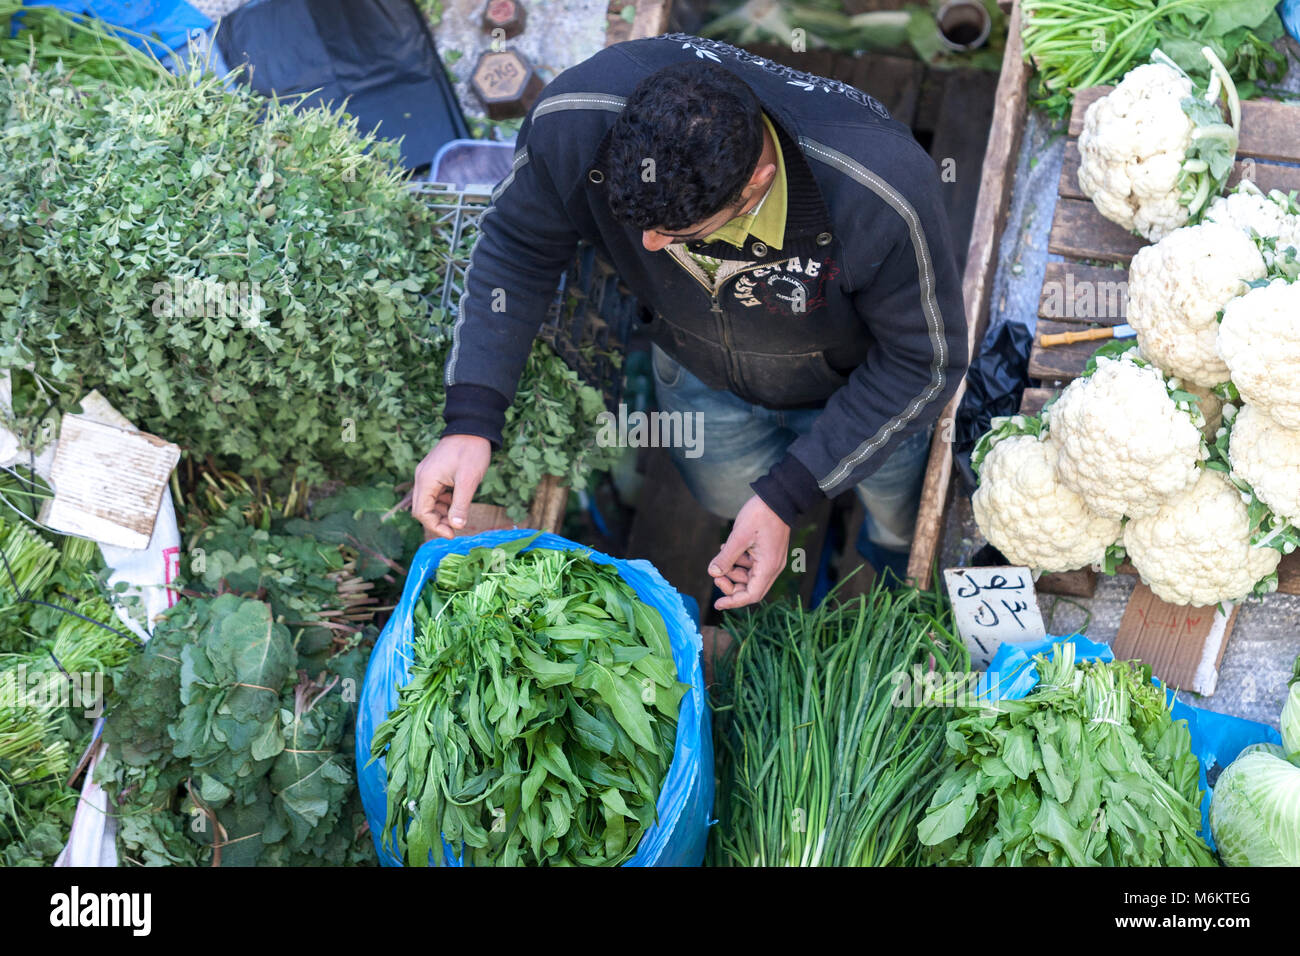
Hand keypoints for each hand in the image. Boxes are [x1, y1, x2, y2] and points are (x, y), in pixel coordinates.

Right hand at [411, 435, 491, 537]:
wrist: (473, 427)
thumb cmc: (471, 451)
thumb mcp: (468, 480)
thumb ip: (461, 504)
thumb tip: (457, 526)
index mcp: (426, 480)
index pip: (422, 512)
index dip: (435, 526)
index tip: (452, 534)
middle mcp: (422, 477)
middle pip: (422, 508)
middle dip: (437, 521)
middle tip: (456, 529)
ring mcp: (427, 474)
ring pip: (428, 501)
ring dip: (441, 512)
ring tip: (458, 516)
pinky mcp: (434, 472)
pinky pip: (434, 492)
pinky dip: (444, 501)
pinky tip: (457, 503)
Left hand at [708, 495, 789, 610]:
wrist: (778, 497)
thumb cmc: (760, 515)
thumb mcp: (738, 536)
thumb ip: (726, 558)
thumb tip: (712, 573)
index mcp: (768, 567)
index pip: (750, 595)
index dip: (733, 602)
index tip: (717, 603)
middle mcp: (772, 567)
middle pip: (749, 588)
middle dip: (730, 583)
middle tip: (715, 572)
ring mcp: (771, 560)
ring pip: (748, 576)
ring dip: (732, 569)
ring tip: (722, 553)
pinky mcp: (768, 552)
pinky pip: (751, 564)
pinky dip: (738, 560)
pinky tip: (727, 548)